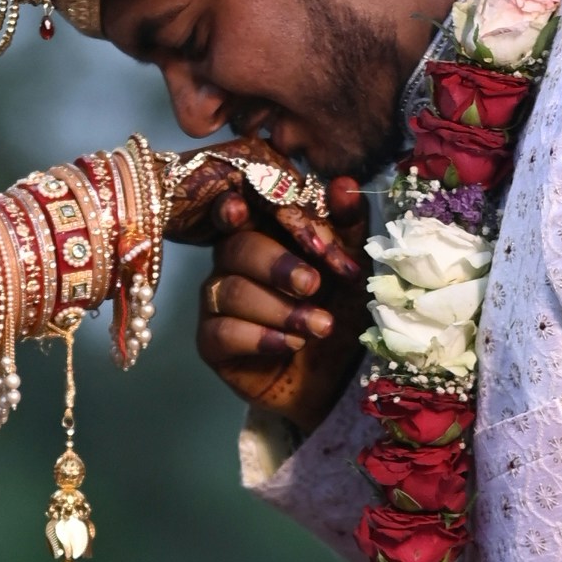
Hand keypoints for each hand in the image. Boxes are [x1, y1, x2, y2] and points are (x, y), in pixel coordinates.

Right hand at [192, 178, 366, 440]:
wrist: (336, 376)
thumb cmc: (339, 311)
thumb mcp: (350, 266)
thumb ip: (346, 226)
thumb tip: (344, 184)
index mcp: (263, 233)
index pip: (245, 211)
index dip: (237, 208)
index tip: (242, 208)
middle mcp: (232, 262)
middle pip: (237, 247)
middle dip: (277, 265)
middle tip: (313, 284)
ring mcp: (218, 301)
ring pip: (232, 291)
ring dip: (280, 309)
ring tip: (318, 326)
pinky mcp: (212, 341)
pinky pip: (223, 331)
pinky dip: (260, 338)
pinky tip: (290, 345)